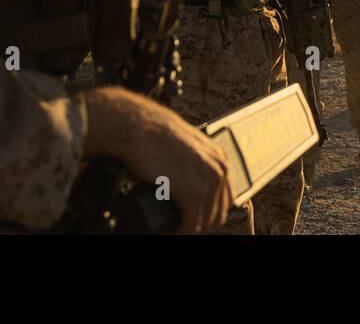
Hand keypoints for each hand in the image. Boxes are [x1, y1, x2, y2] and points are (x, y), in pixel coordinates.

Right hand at [82, 87, 231, 233]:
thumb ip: (188, 160)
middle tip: (178, 226)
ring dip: (187, 229)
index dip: (206, 213)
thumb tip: (177, 182)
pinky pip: (192, 225)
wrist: (137, 127)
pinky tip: (170, 233)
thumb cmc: (152, 136)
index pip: (222, 198)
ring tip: (171, 229)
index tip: (188, 219)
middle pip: (217, 212)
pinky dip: (180, 233)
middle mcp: (219, 169)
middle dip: (198, 223)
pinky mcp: (194, 192)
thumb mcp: (182, 147)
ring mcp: (209, 181)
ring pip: (205, 221)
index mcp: (219, 159)